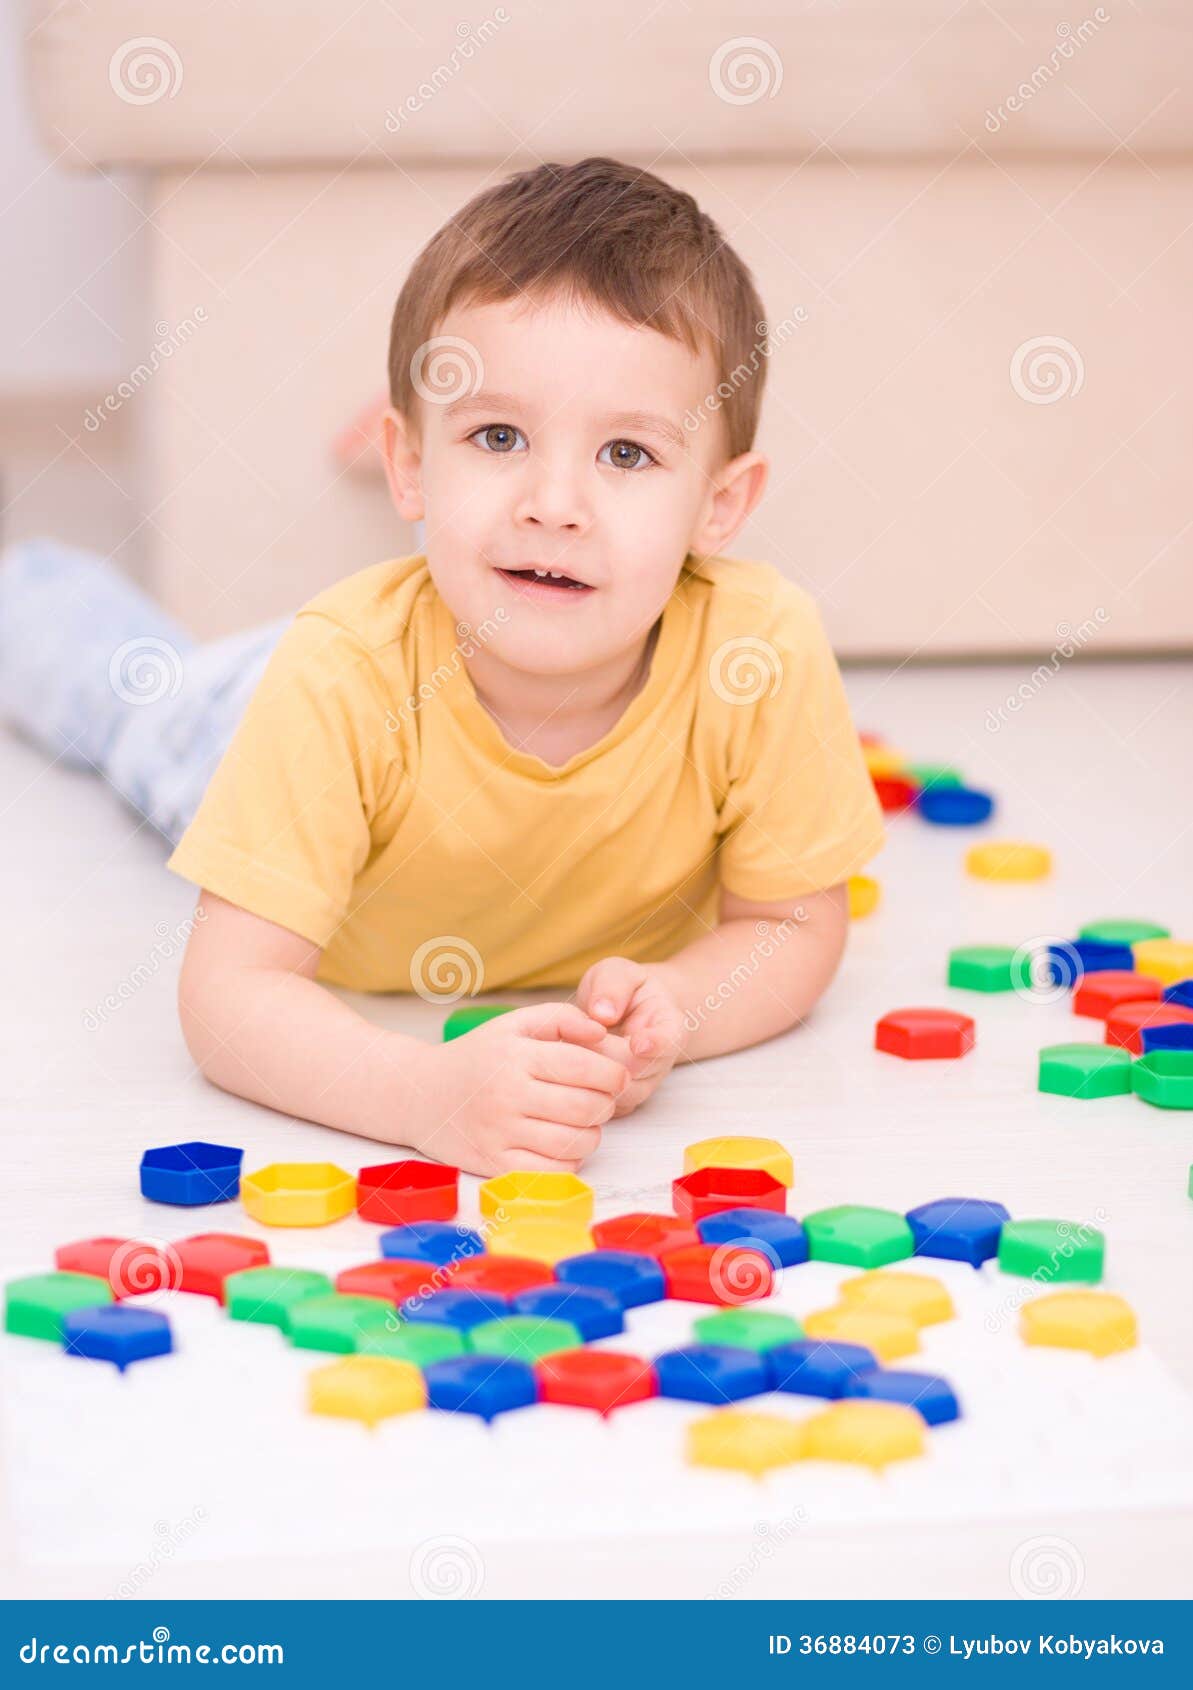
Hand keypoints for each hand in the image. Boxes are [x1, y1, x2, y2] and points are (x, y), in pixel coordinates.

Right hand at [408, 1002, 628, 1175]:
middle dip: (605, 1104)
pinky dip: (568, 1159)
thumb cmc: (478, 1056)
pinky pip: (553, 1171)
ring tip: (580, 1121)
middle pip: (586, 1108)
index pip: (584, 1068)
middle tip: (600, 1099)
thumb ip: (561, 1019)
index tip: (617, 1077)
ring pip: (575, 1142)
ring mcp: (499, 1133)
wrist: (420, 1095)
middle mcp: (507, 1095)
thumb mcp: (514, 1024)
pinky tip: (560, 1143)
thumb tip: (603, 1033)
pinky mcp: (494, 1164)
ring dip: (591, 1133)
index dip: (614, 1074)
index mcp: (515, 1056)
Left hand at [574, 956, 688, 1116]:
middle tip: (573, 1033)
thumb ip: (612, 986)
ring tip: (566, 1045)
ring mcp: (641, 1087)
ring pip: (614, 1092)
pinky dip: (579, 1086)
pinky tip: (565, 1064)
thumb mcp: (617, 973)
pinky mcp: (619, 1103)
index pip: (670, 1041)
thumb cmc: (619, 990)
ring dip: (586, 1072)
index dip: (656, 1044)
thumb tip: (602, 1013)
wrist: (621, 1014)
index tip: (637, 1042)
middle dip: (601, 1054)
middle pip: (634, 1071)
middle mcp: (660, 1063)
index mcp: (669, 1025)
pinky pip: (598, 1103)